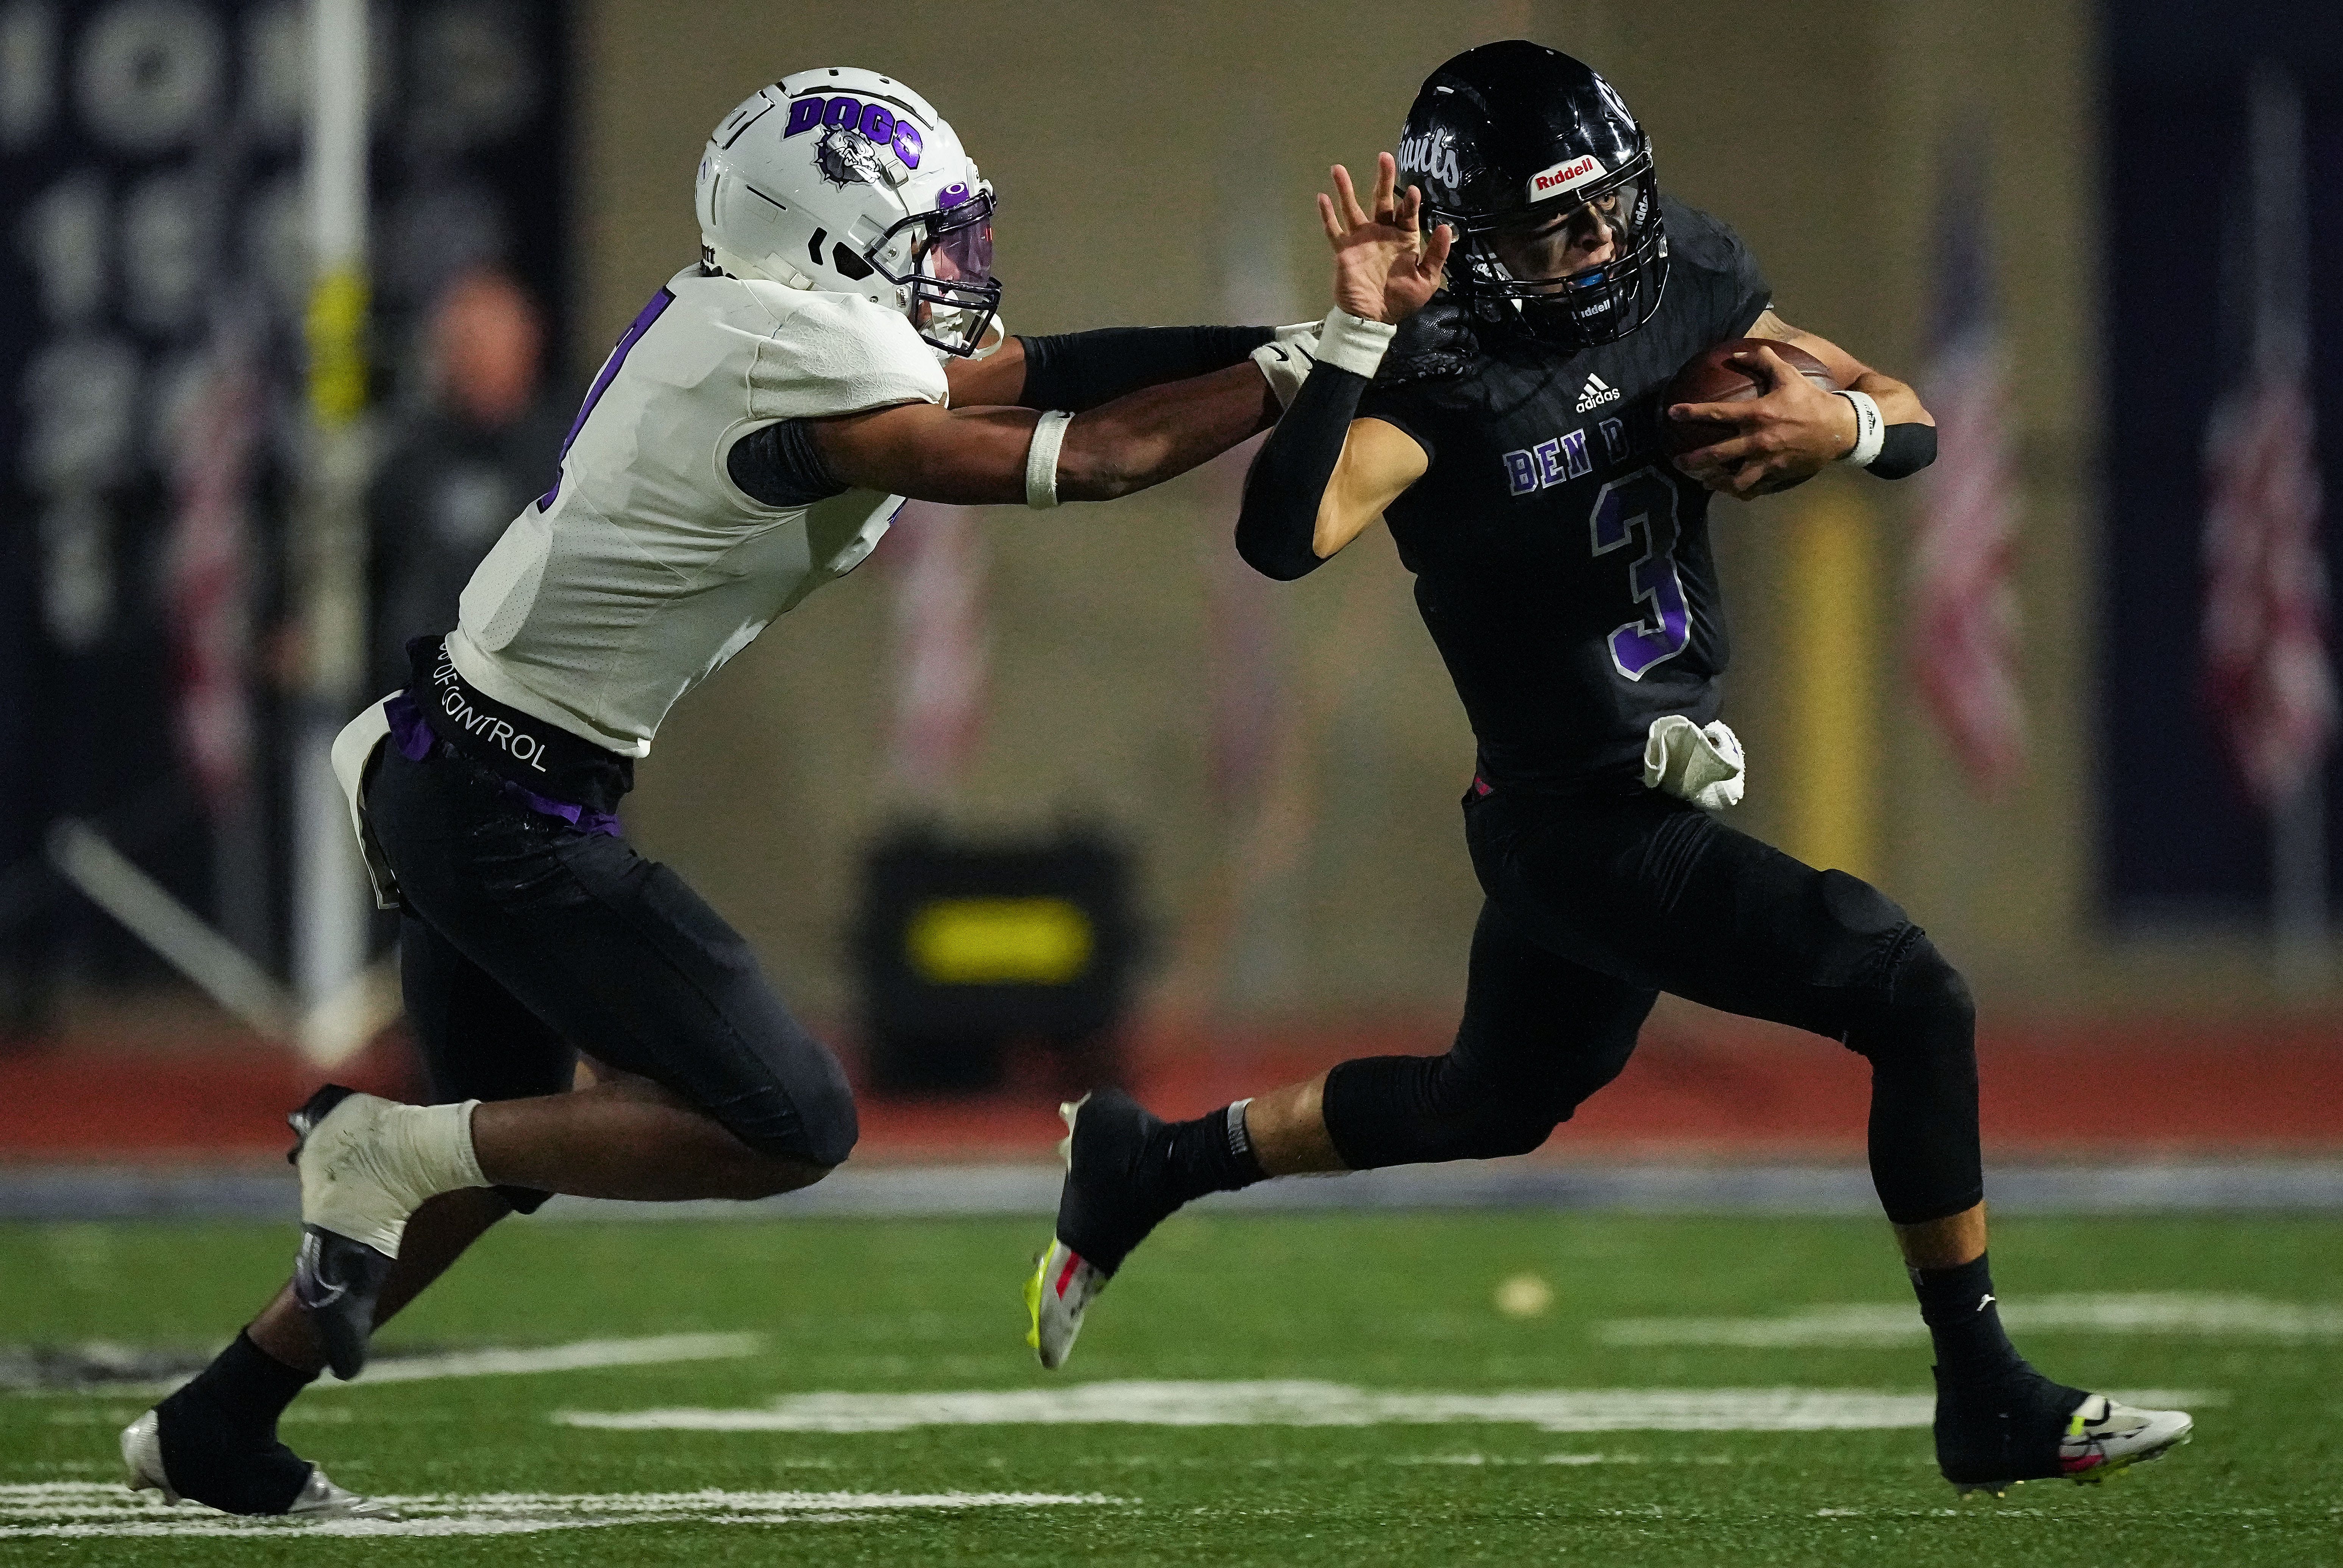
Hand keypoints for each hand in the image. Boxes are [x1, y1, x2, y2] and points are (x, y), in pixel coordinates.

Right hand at [1319, 153, 1451, 324]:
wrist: (1374, 319)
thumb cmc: (1401, 300)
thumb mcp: (1427, 280)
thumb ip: (1436, 254)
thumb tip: (1444, 226)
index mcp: (1404, 238)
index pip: (1408, 212)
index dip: (1410, 201)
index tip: (1413, 191)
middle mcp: (1382, 233)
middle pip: (1382, 200)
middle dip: (1384, 179)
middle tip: (1385, 157)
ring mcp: (1362, 240)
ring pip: (1352, 208)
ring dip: (1346, 188)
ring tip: (1338, 168)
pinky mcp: (1345, 250)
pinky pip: (1334, 230)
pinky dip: (1327, 215)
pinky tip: (1322, 197)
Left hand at [1668, 345, 1860, 496]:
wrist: (1840, 428)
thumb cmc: (1812, 400)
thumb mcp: (1788, 375)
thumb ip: (1763, 361)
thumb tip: (1738, 351)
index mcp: (1758, 414)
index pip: (1718, 414)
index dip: (1692, 413)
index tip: (1672, 413)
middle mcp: (1759, 441)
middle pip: (1718, 455)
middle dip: (1694, 460)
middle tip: (1678, 462)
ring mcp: (1768, 461)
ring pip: (1734, 480)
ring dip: (1715, 483)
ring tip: (1702, 481)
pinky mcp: (1777, 475)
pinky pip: (1753, 489)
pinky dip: (1739, 491)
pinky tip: (1729, 489)